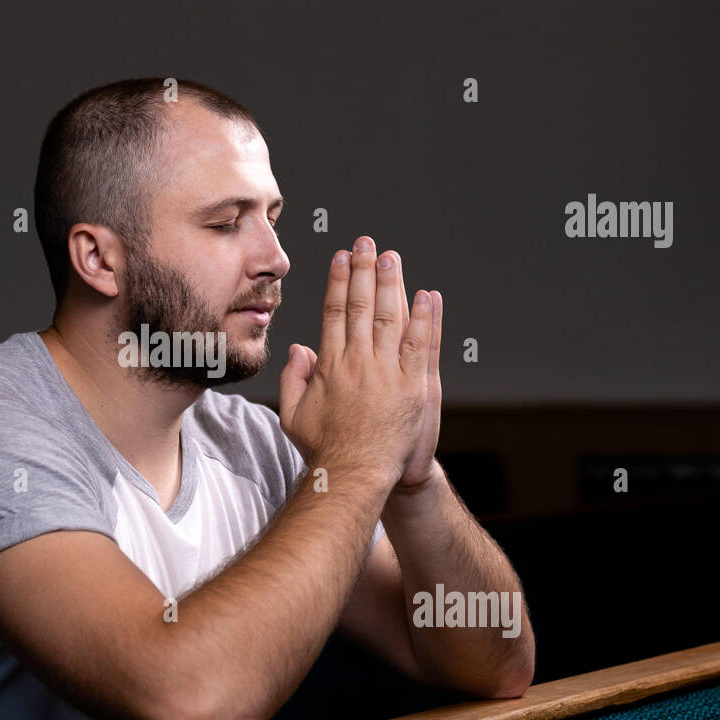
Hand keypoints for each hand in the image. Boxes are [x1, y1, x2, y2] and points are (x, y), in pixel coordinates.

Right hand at [278, 236, 433, 495]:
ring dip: (392, 284)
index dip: (338, 281)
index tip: (341, 258)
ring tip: (392, 257)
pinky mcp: (414, 387)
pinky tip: (427, 296)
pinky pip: (422, 346)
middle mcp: (359, 363)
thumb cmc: (324, 450)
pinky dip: (425, 319)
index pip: (334, 312)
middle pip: (361, 306)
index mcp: (330, 365)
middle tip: (366, 243)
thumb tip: (299, 347)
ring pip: (391, 318)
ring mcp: (388, 373)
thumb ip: (292, 378)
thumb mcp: (292, 415)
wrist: (355, 476)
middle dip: (364, 270)